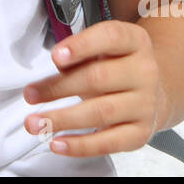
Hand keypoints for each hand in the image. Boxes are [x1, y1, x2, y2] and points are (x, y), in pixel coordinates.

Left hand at [21, 19, 167, 157]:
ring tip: (35, 123)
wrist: (152, 91)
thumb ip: (79, 53)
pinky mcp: (141, 132)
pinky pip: (108, 142)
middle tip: (30, 95)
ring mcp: (145, 104)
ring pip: (101, 112)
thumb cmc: (116, 66)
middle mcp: (145, 71)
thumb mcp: (101, 48)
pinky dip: (80, 145)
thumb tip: (58, 65)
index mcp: (135, 41)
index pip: (110, 37)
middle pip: (99, 78)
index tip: (55, 57)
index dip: (82, 46)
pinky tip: (57, 143)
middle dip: (58, 88)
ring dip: (62, 119)